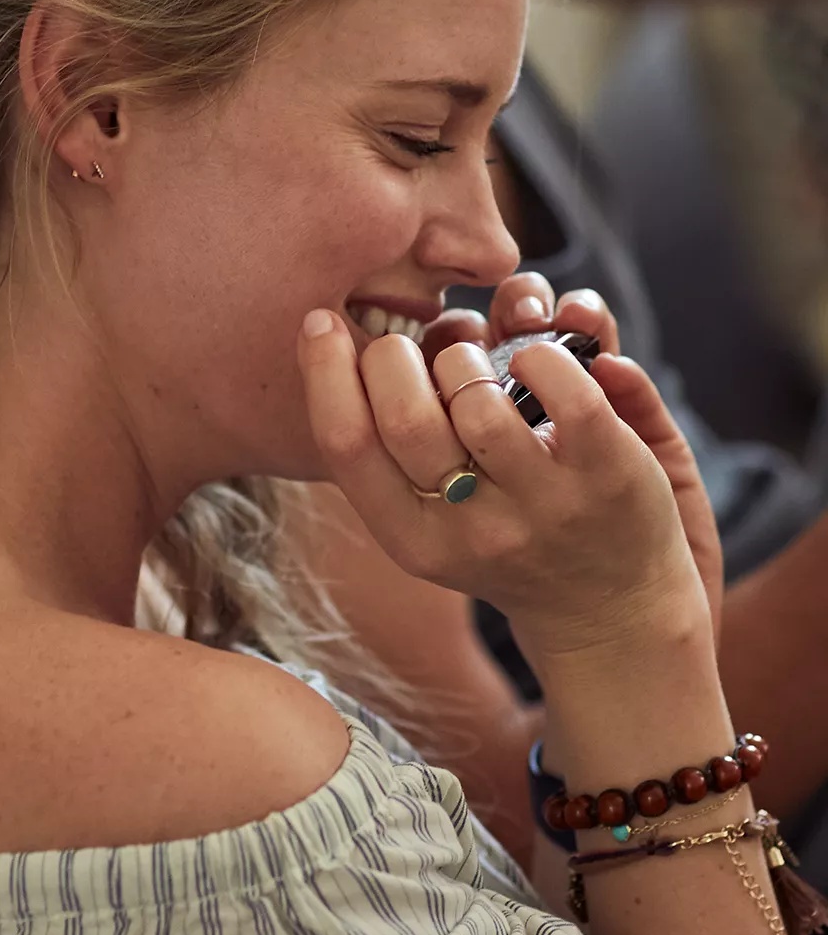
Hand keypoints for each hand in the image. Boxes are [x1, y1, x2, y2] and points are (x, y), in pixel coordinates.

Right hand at [297, 299, 714, 684]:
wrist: (612, 610)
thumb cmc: (503, 541)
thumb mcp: (425, 526)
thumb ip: (382, 458)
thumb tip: (335, 342)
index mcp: (412, 539)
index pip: (345, 444)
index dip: (323, 371)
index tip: (322, 324)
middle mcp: (473, 530)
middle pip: (406, 416)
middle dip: (394, 355)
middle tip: (405, 345)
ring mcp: (544, 504)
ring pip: (478, 398)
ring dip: (465, 356)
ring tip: (471, 365)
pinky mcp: (608, 473)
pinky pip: (565, 389)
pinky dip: (541, 354)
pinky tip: (532, 363)